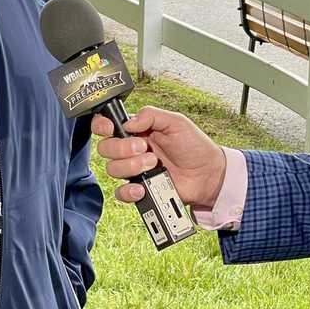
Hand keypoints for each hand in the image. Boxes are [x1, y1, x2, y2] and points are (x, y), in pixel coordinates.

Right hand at [92, 106, 226, 207]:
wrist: (208, 174)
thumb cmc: (194, 146)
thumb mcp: (176, 122)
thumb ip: (151, 115)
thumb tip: (128, 123)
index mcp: (137, 130)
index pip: (107, 125)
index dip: (102, 126)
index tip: (111, 129)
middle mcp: (131, 150)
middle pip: (105, 148)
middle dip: (122, 148)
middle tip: (145, 148)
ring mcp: (134, 170)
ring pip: (112, 169)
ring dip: (131, 166)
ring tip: (154, 164)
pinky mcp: (139, 189)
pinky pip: (120, 193)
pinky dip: (129, 191)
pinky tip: (142, 187)